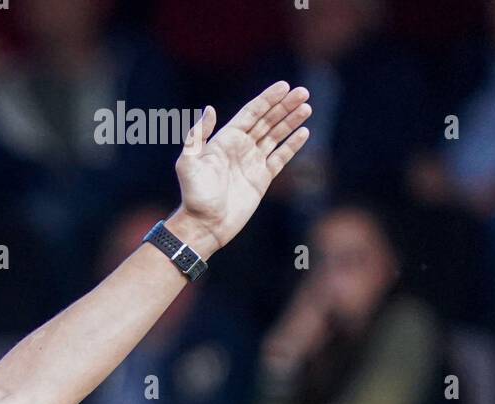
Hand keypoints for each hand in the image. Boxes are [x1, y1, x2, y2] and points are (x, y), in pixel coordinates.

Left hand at [169, 81, 311, 257]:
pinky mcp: (261, 179)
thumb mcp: (188, 164)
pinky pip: (280, 158)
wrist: (204, 226)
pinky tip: (304, 133)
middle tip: (303, 92)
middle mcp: (240, 148)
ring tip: (306, 108)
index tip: (284, 86)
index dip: (267, 99)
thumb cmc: (194, 196)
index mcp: (226, 140)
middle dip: (284, 106)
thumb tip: (210, 109)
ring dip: (291, 122)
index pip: (251, 113)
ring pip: (276, 136)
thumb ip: (197, 136)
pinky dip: (292, 146)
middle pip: (267, 121)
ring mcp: (252, 163)